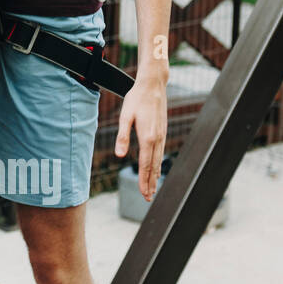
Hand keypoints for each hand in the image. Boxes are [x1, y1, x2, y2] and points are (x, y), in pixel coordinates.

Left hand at [115, 77, 167, 200]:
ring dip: (155, 175)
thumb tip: (120, 155)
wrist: (153, 85)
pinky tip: (156, 168)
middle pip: (154, 166)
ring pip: (159, 160)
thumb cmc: (136, 99)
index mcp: (147, 137)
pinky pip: (161, 152)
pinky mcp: (162, 131)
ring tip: (153, 188)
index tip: (144, 194)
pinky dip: (158, 163)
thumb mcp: (125, 117)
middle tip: (148, 198)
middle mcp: (157, 139)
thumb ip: (122, 136)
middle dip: (151, 183)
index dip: (145, 181)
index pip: (146, 165)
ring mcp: (162, 135)